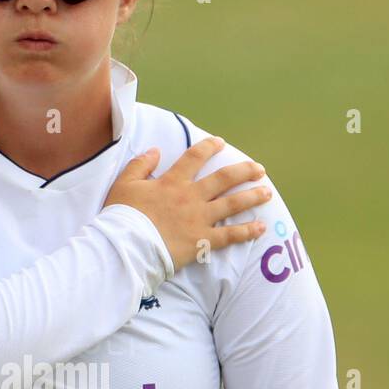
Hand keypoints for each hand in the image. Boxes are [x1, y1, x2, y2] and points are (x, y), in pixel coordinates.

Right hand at [101, 135, 271, 272]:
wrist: (127, 245)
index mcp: (172, 181)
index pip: (195, 157)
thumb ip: (140, 165)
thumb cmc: (121, 216)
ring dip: (252, 196)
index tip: (221, 143)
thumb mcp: (124, 183)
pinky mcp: (203, 241)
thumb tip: (155, 150)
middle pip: (224, 179)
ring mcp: (199, 219)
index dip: (209, 147)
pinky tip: (261, 228)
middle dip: (244, 171)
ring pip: (233, 204)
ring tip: (267, 193)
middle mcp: (191, 197)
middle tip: (259, 169)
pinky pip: (230, 235)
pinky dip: (247, 231)